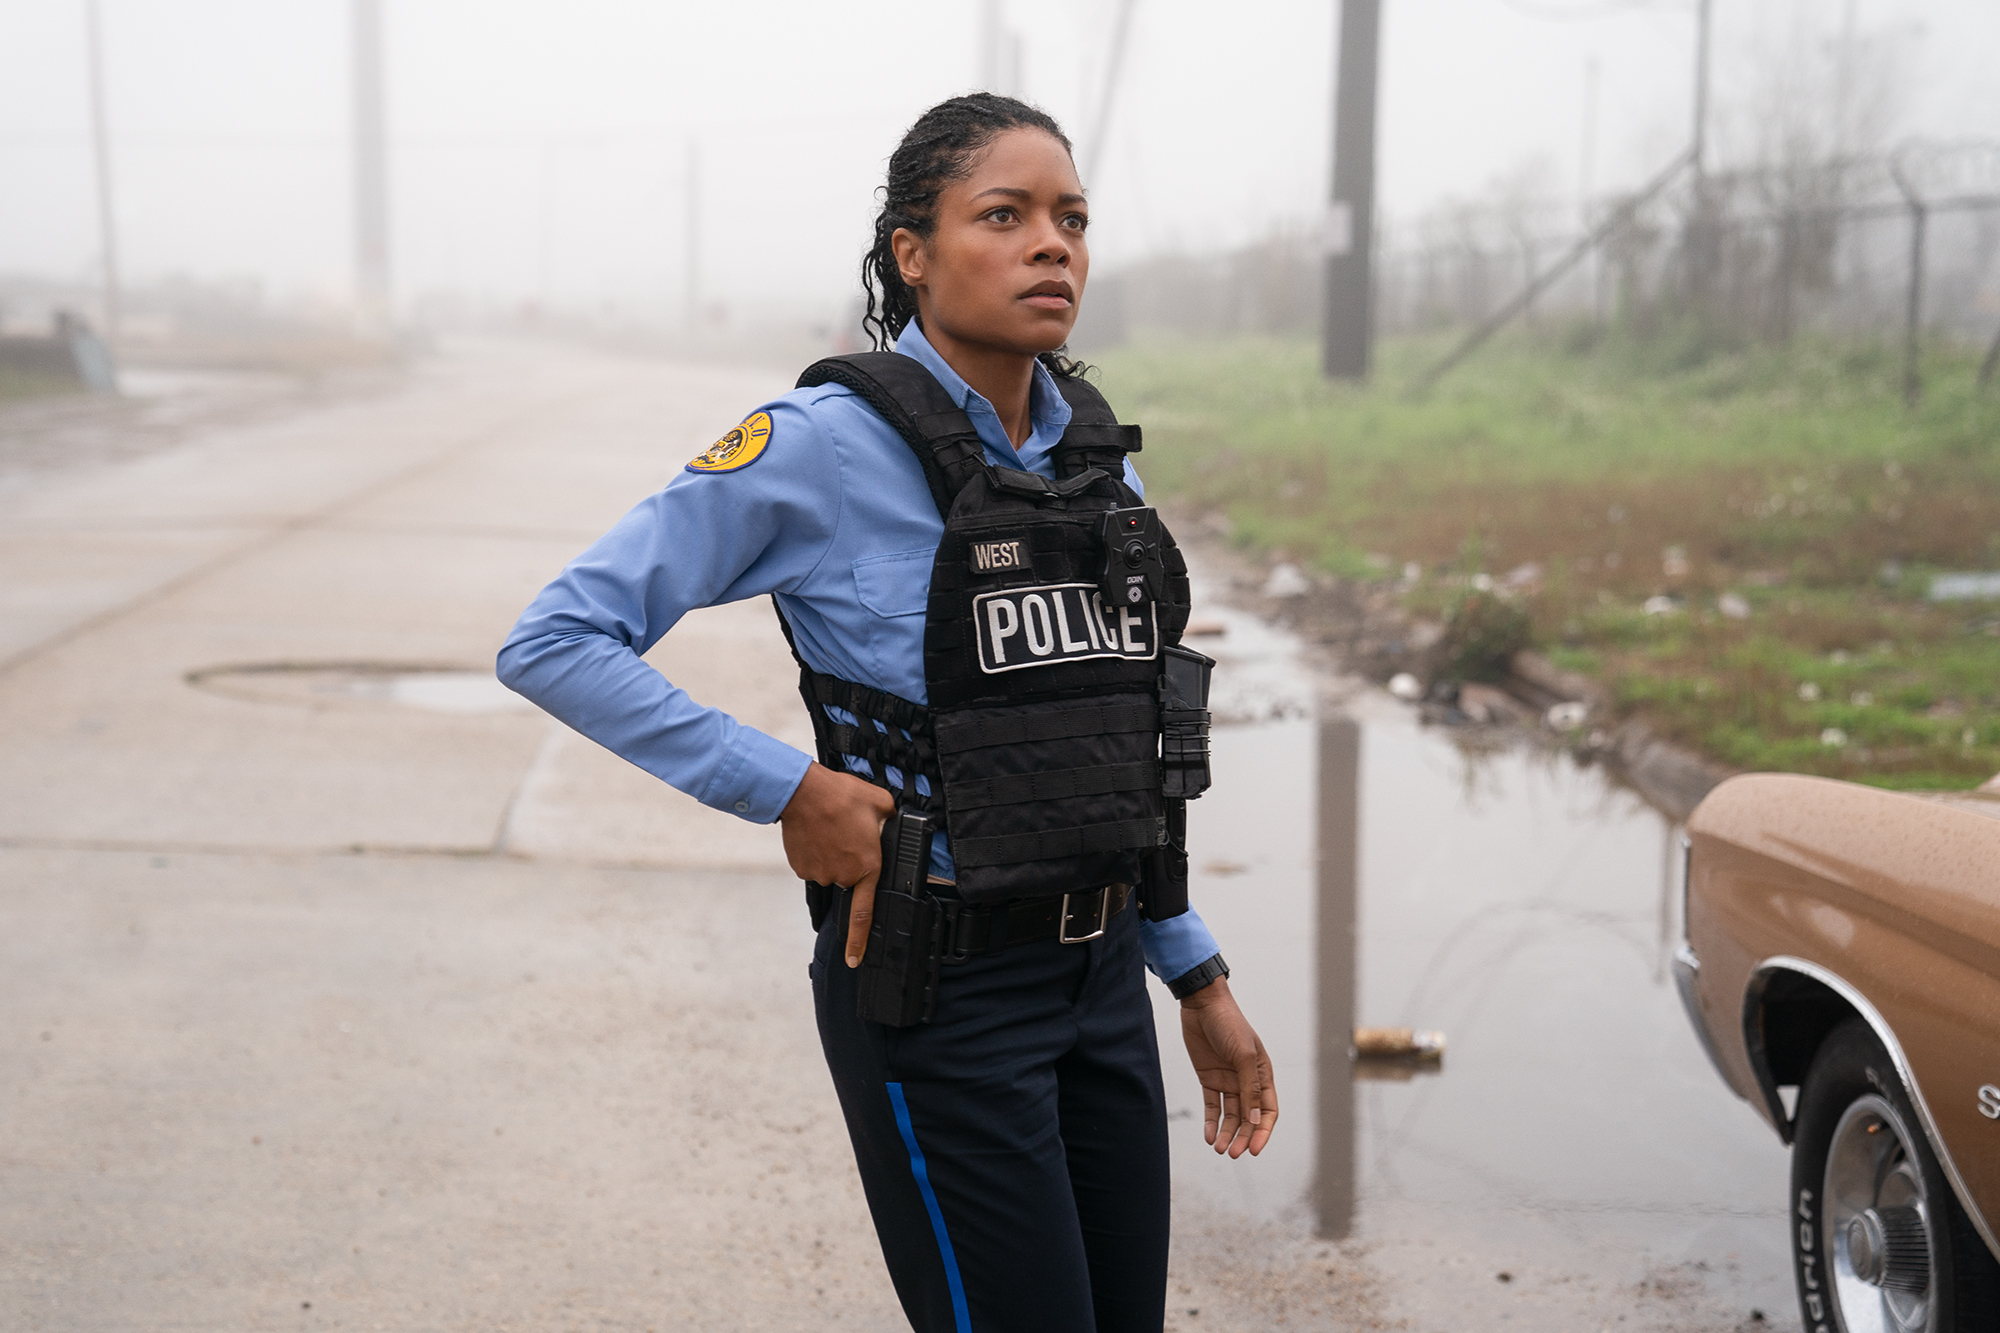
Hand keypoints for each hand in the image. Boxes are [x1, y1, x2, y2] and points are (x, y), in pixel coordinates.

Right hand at [779, 763, 894, 967]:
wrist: (803, 792)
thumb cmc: (843, 796)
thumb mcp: (881, 803)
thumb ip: (891, 821)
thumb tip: (892, 824)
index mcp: (867, 866)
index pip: (864, 913)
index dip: (859, 941)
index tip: (855, 960)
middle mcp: (843, 875)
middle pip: (849, 877)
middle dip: (850, 860)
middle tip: (848, 833)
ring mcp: (819, 873)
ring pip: (830, 870)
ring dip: (832, 854)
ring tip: (832, 828)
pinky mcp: (801, 866)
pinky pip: (813, 864)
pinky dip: (816, 852)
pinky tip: (818, 833)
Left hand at [1179, 977, 1277, 1157]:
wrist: (1201, 1004)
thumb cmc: (1229, 1023)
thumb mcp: (1243, 1055)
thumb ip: (1250, 1088)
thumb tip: (1256, 1120)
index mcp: (1263, 1074)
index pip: (1268, 1111)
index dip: (1262, 1131)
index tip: (1254, 1149)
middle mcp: (1247, 1080)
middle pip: (1248, 1117)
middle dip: (1243, 1137)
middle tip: (1233, 1154)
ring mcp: (1228, 1080)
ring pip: (1230, 1115)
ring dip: (1227, 1133)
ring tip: (1219, 1149)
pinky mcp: (1209, 1078)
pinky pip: (1212, 1105)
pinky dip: (1211, 1122)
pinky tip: (1209, 1136)